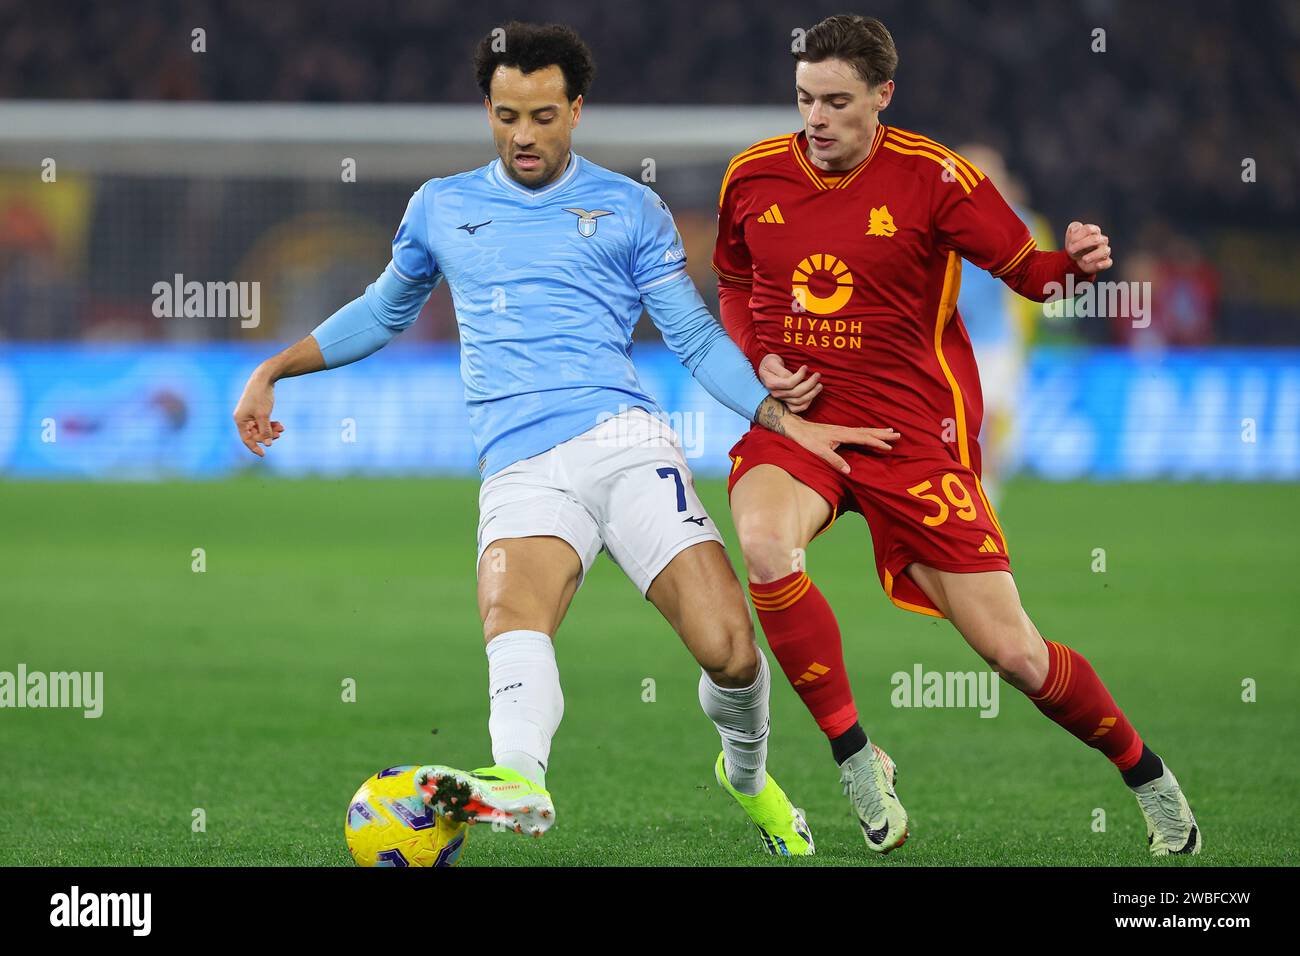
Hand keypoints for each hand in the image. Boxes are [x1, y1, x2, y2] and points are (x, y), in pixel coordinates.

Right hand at [233, 367, 284, 456]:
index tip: (263, 454)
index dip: (254, 447)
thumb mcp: (264, 415)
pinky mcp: (255, 410)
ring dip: (271, 430)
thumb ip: (265, 431)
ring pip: (260, 428)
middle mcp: (242, 418)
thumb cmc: (261, 397)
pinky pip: (262, 422)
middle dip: (267, 435)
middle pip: (255, 434)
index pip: (246, 439)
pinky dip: (270, 424)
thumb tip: (267, 444)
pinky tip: (280, 424)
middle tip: (280, 434)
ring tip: (282, 428)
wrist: (264, 379)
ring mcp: (249, 414)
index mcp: (240, 420)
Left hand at [752, 395, 898, 473]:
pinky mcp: (838, 431)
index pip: (863, 438)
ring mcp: (841, 429)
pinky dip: (867, 432)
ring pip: (863, 430)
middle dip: (882, 434)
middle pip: (867, 432)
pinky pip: (858, 431)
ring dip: (877, 431)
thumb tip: (849, 471)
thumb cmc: (807, 440)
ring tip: (889, 431)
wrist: (796, 428)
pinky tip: (869, 433)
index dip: (877, 442)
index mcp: (842, 435)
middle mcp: (844, 430)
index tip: (889, 446)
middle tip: (897, 434)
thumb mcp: (819, 452)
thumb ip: (834, 461)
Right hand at [758, 353, 821, 412]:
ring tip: (819, 385)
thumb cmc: (770, 364)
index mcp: (771, 383)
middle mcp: (776, 394)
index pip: (789, 383)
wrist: (766, 371)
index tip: (806, 367)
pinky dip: (807, 403)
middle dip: (810, 384)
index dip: (800, 376)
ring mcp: (781, 400)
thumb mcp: (772, 361)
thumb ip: (781, 370)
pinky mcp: (786, 403)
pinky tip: (813, 395)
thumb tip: (791, 376)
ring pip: (799, 401)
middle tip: (818, 375)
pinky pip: (797, 408)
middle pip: (796, 393)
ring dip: (812, 394)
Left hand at [1065, 221, 1112, 273]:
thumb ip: (1073, 228)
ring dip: (1093, 255)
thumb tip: (1075, 229)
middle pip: (1096, 239)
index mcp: (1094, 231)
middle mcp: (1101, 240)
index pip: (1089, 229)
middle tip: (1071, 250)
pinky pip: (1108, 262)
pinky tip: (1097, 265)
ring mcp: (1104, 250)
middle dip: (1082, 244)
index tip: (1070, 243)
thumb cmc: (1075, 245)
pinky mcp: (1104, 261)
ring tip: (1084, 259)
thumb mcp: (1070, 235)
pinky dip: (1103, 263)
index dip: (1078, 236)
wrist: (1074, 259)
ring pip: (1105, 250)